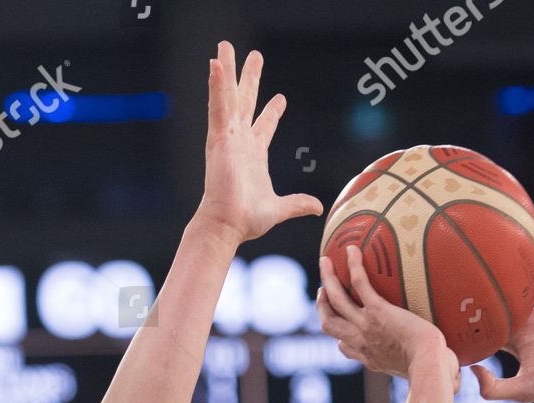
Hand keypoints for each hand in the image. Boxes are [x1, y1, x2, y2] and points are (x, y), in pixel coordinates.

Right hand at [196, 41, 322, 245]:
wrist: (229, 225)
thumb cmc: (247, 220)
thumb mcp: (279, 209)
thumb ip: (297, 204)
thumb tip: (318, 207)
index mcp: (255, 155)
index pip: (265, 126)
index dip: (272, 111)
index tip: (280, 98)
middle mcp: (240, 142)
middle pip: (245, 101)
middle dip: (248, 78)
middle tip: (252, 55)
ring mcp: (228, 137)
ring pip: (228, 96)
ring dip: (226, 70)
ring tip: (224, 47)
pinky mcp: (218, 139)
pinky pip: (217, 106)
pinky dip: (216, 86)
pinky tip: (214, 65)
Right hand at [318, 244, 459, 390]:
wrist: (428, 363)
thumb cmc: (434, 371)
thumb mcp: (427, 373)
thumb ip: (436, 370)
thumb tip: (458, 379)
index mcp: (372, 359)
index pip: (347, 349)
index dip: (341, 340)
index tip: (343, 333)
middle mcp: (362, 342)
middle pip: (329, 325)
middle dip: (322, 307)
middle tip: (324, 291)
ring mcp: (366, 326)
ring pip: (335, 301)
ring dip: (328, 280)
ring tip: (326, 261)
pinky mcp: (377, 311)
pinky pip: (359, 284)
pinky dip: (353, 266)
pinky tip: (352, 250)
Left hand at [470, 255, 533, 402]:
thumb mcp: (519, 391)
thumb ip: (492, 388)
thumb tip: (471, 369)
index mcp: (520, 342)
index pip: (497, 321)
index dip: (484, 311)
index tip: (468, 297)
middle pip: (515, 299)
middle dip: (503, 285)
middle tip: (486, 266)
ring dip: (528, 272)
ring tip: (513, 254)